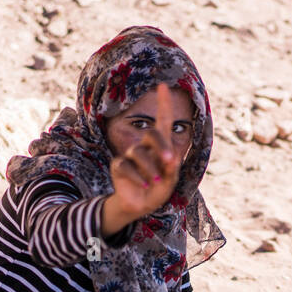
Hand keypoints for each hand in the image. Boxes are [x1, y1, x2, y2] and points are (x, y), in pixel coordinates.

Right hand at [101, 83, 181, 236]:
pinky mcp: (118, 166)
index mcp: (161, 145)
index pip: (163, 121)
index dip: (163, 104)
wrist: (141, 205)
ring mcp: (130, 154)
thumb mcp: (169, 180)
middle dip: (162, 145)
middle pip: (151, 133)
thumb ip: (171, 169)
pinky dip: (137, 176)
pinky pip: (125, 166)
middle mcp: (144, 145)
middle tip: (171, 160)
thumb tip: (172, 158)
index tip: (163, 85)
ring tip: (156, 182)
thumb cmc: (158, 189)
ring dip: (150, 168)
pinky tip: (144, 185)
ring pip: (138, 152)